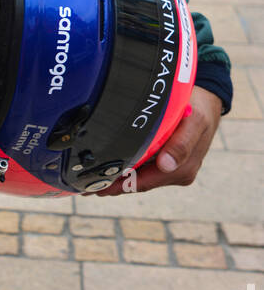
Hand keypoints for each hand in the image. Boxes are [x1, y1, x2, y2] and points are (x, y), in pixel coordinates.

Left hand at [95, 86, 222, 195]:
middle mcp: (175, 172)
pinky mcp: (164, 159)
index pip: (143, 182)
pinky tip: (108, 164)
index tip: (96, 187)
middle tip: (83, 185)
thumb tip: (167, 166)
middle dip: (113, 185)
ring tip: (90, 178)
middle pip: (138, 182)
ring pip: (138, 176)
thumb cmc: (200, 109)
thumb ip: (182, 143)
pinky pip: (142, 167)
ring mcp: (169, 167)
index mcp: (182, 169)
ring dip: (116, 178)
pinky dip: (125, 167)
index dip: (119, 186)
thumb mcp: (195, 121)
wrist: (207, 101)